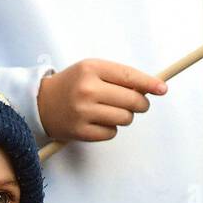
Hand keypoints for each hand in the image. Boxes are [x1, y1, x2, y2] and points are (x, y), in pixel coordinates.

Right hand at [37, 58, 166, 141]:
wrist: (41, 103)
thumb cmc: (72, 84)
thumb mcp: (91, 70)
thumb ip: (119, 76)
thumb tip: (150, 88)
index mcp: (91, 68)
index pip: (129, 76)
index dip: (149, 84)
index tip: (162, 88)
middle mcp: (87, 90)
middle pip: (132, 100)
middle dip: (140, 103)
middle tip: (137, 103)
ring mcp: (83, 112)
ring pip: (125, 119)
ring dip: (125, 117)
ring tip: (111, 111)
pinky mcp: (81, 132)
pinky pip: (111, 133)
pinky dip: (110, 128)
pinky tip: (98, 121)